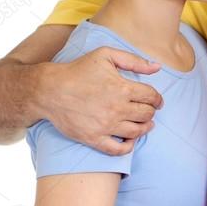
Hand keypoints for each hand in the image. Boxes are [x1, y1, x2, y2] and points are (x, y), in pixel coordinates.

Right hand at [39, 46, 162, 154]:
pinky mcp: (93, 138)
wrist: (49, 90)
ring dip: (145, 128)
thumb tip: (157, 67)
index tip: (156, 101)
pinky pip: (118, 149)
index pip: (152, 97)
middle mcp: (117, 108)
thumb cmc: (78, 70)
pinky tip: (130, 140)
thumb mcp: (106, 55)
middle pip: (147, 114)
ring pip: (137, 132)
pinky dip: (128, 147)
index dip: (157, 99)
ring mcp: (105, 126)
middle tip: (149, 111)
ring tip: (145, 124)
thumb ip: (134, 60)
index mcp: (122, 88)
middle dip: (151, 112)